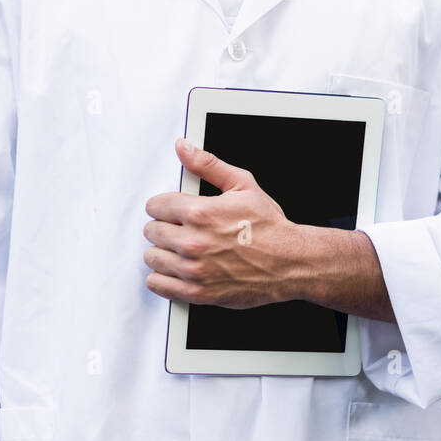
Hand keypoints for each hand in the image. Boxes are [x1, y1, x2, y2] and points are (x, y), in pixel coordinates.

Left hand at [143, 138, 307, 308]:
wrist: (289, 263)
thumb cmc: (269, 227)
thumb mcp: (243, 185)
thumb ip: (208, 165)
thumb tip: (184, 148)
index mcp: (200, 212)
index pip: (156, 206)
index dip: (164, 206)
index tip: (171, 211)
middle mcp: (193, 242)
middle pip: (151, 232)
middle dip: (163, 227)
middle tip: (179, 229)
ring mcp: (193, 269)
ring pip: (152, 258)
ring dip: (162, 252)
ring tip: (179, 249)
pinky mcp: (197, 292)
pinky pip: (157, 284)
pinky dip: (162, 277)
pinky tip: (176, 269)